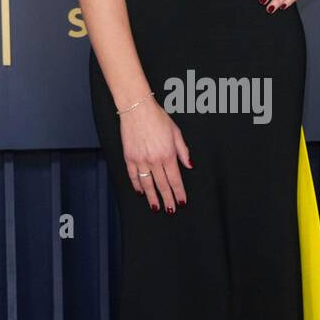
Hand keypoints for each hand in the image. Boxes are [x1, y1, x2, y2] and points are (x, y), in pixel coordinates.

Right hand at [119, 97, 191, 212]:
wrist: (137, 109)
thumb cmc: (158, 118)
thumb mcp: (176, 132)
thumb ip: (183, 151)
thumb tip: (190, 166)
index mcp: (168, 155)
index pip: (175, 180)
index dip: (179, 193)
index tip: (181, 201)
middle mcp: (154, 160)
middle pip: (162, 185)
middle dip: (167, 199)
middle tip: (170, 210)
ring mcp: (141, 160)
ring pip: (147, 184)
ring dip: (152, 197)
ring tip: (156, 207)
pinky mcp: (129, 157)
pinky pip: (133, 176)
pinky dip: (137, 185)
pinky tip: (141, 192)